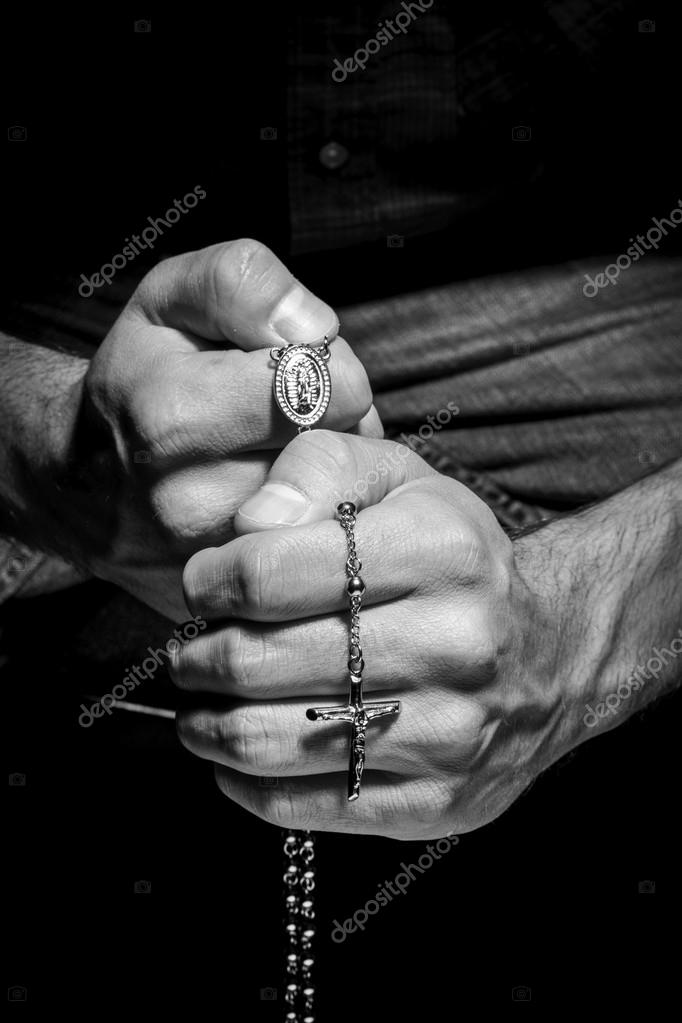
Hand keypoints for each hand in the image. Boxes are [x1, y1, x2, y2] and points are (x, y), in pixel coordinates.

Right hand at [3, 241, 380, 618]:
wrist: (89, 479)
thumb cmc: (143, 377)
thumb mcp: (173, 298)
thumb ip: (244, 281)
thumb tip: (312, 328)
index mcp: (171, 416)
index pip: (323, 386)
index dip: (329, 366)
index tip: (299, 368)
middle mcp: (188, 501)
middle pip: (335, 451)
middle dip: (331, 424)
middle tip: (290, 414)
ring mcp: (211, 561)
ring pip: (334, 505)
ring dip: (325, 476)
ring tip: (275, 456)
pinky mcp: (232, 596)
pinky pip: (318, 553)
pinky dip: (315, 522)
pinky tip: (278, 501)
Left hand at [170, 431, 591, 838]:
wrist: (550, 655)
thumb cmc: (450, 556)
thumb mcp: (398, 479)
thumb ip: (315, 469)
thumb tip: (246, 524)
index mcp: (441, 550)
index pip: (268, 573)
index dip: (209, 581)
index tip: (203, 585)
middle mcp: (454, 644)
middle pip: (258, 662)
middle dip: (197, 656)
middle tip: (190, 649)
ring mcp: (449, 733)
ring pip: (268, 742)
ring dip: (205, 724)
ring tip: (201, 700)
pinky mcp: (437, 802)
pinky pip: (301, 805)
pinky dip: (243, 781)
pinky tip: (238, 750)